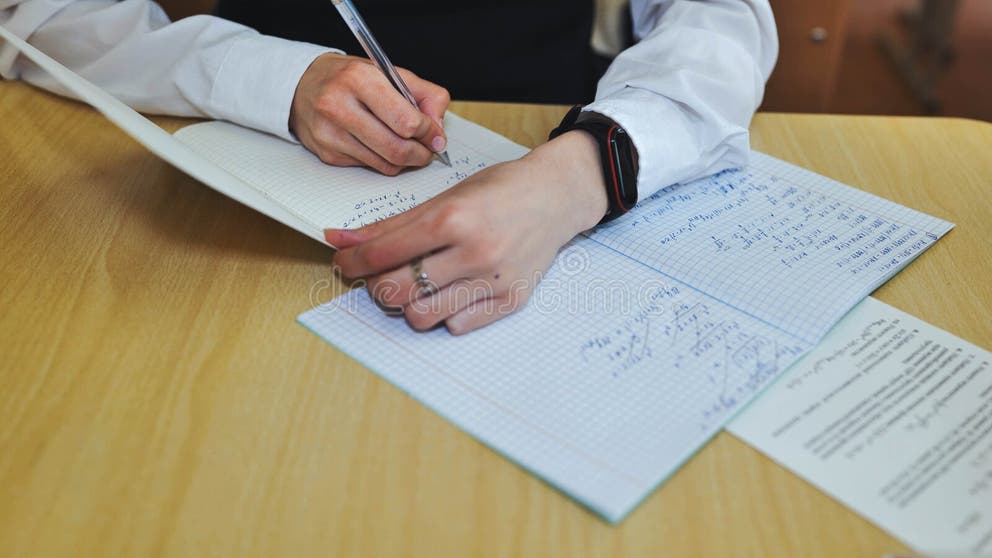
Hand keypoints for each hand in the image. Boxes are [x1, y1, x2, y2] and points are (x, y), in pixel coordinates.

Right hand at [290, 53, 449, 175]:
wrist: (302, 86)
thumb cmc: (350, 79)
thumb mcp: (389, 73)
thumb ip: (424, 95)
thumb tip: (439, 128)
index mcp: (360, 79)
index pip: (406, 120)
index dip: (428, 132)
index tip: (436, 135)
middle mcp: (339, 106)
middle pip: (396, 148)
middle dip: (421, 154)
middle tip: (427, 150)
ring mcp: (330, 133)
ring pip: (385, 164)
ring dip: (405, 161)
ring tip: (408, 148)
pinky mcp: (327, 154)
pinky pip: (369, 167)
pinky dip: (383, 161)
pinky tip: (380, 146)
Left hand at [325, 131, 608, 334]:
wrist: (555, 197)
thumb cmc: (499, 191)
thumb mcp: (443, 198)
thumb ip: (391, 225)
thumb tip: (341, 240)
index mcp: (452, 219)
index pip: (383, 253)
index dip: (353, 263)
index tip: (344, 264)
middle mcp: (473, 252)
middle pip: (397, 291)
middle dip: (378, 287)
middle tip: (381, 276)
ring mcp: (493, 280)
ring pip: (423, 316)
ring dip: (409, 305)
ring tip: (416, 288)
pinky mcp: (510, 300)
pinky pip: (457, 326)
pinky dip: (444, 314)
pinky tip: (449, 293)